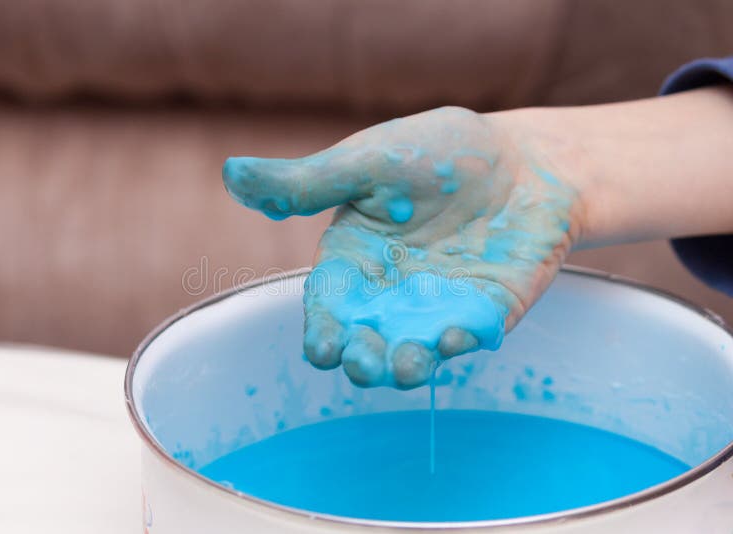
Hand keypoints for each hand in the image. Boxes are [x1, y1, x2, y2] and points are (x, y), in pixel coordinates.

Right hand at [223, 106, 582, 388]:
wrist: (520, 159)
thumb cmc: (436, 154)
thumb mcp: (367, 163)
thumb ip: (307, 182)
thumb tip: (229, 173)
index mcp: (354, 261)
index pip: (328, 305)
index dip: (323, 329)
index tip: (322, 348)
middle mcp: (392, 294)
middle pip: (367, 340)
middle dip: (362, 358)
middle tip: (362, 363)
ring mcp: (440, 306)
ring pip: (414, 350)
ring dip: (407, 366)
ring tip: (406, 367)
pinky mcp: (489, 310)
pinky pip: (471, 335)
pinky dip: (463, 341)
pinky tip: (457, 337)